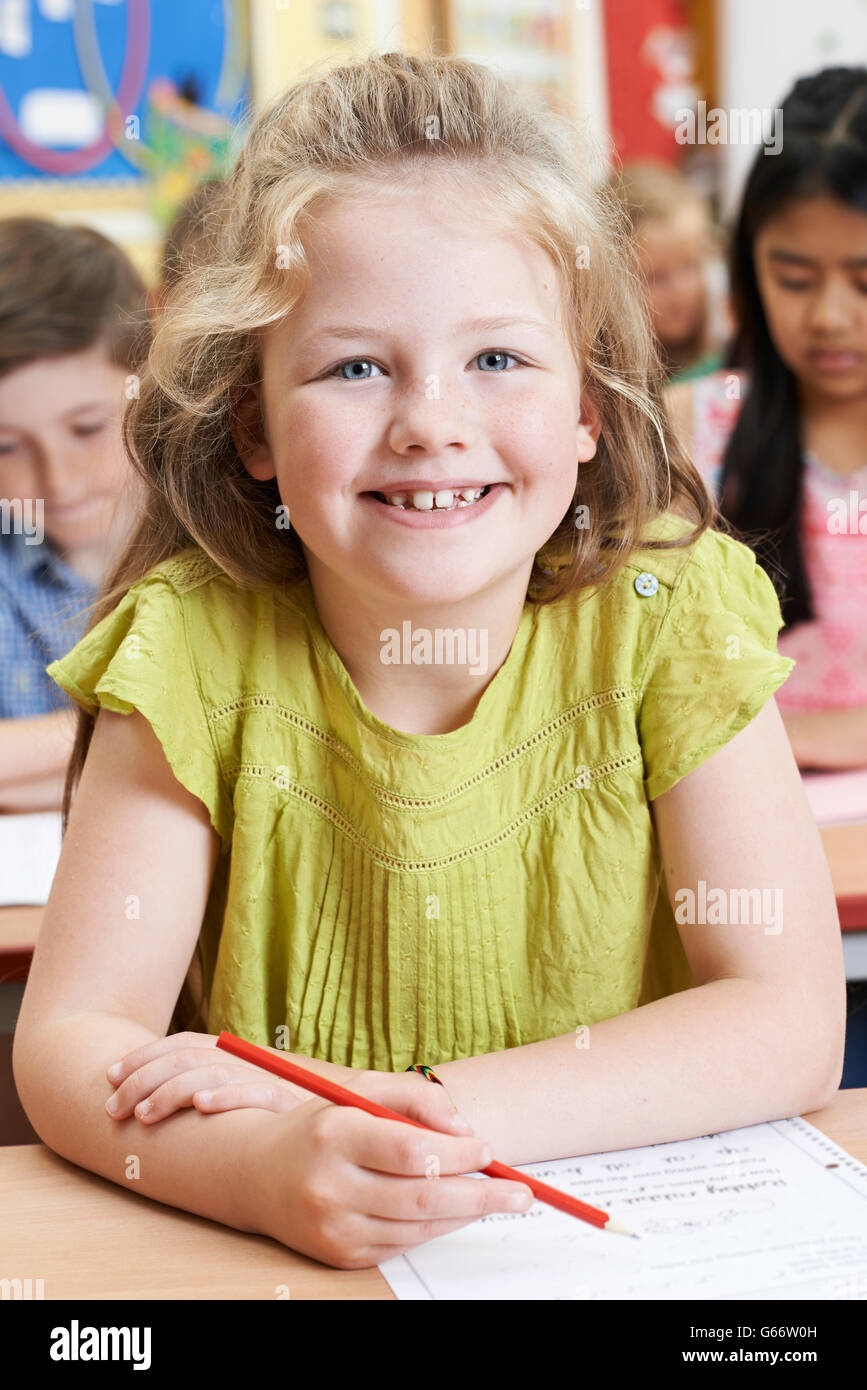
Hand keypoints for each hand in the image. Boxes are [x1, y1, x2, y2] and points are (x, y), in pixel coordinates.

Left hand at [104, 1031, 320, 1123]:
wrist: (343, 1115)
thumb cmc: (281, 1113)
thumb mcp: (240, 1095)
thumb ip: (208, 1088)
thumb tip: (151, 1096)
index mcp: (233, 1055)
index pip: (183, 1042)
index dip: (143, 1056)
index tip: (109, 1077)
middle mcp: (247, 1060)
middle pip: (187, 1057)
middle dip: (143, 1079)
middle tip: (113, 1108)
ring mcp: (268, 1077)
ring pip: (212, 1073)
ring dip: (172, 1091)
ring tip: (144, 1115)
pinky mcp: (288, 1101)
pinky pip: (255, 1092)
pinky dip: (228, 1095)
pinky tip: (201, 1107)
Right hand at [254, 1071, 534, 1269]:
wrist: (258, 1174)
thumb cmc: (322, 1124)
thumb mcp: (362, 1089)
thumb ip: (416, 1096)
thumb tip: (464, 1131)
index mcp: (334, 1134)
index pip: (409, 1151)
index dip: (456, 1155)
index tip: (486, 1150)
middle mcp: (329, 1185)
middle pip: (421, 1199)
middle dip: (480, 1197)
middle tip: (520, 1193)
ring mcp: (333, 1227)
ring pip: (418, 1228)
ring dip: (464, 1214)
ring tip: (494, 1198)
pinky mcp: (340, 1255)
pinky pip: (402, 1245)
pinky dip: (435, 1228)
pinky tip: (452, 1210)